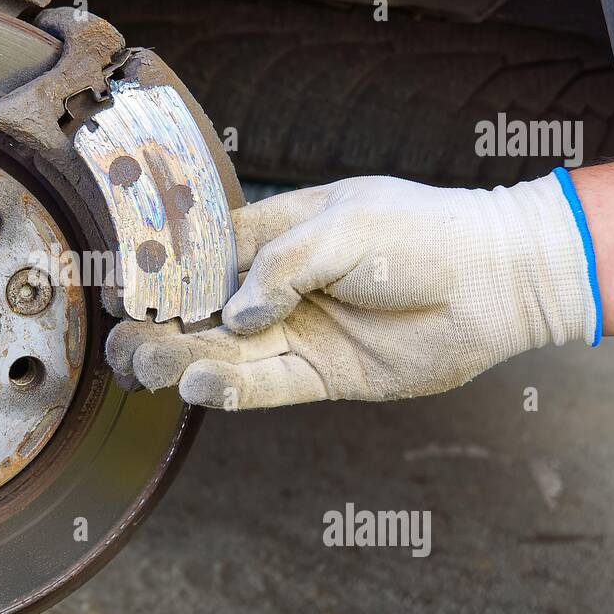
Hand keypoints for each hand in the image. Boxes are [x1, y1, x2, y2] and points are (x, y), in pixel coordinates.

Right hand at [107, 173, 596, 408]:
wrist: (496, 281)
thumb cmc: (424, 232)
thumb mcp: (346, 224)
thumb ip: (282, 263)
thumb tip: (235, 313)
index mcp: (274, 234)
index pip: (200, 253)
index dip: (157, 270)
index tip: (117, 285)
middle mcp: (276, 288)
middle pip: (199, 312)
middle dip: (156, 326)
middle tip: (122, 342)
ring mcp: (296, 333)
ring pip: (222, 352)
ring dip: (180, 360)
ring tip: (145, 367)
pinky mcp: (320, 376)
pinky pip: (264, 387)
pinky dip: (230, 389)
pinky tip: (199, 385)